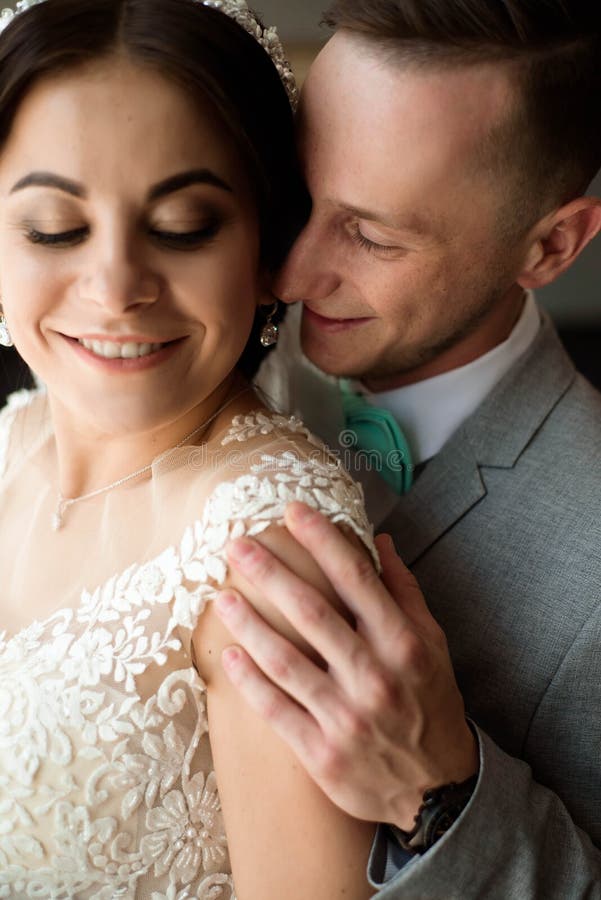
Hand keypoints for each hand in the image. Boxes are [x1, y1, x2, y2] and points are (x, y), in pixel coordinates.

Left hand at [215, 502, 477, 829]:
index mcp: (402, 644)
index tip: (293, 511)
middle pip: (312, 613)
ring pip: (286, 661)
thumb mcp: (432, 644)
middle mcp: (374, 676)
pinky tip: (230, 655)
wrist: (436, 790)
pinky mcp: (322, 752)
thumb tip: (379, 542)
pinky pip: (277, 710)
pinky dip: (250, 682)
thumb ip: (404, 591)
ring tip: (221, 596)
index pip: (355, 579)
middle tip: (237, 545)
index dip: (322, 540)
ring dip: (249, 623)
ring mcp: (346, 717)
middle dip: (270, 574)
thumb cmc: (430, 702)